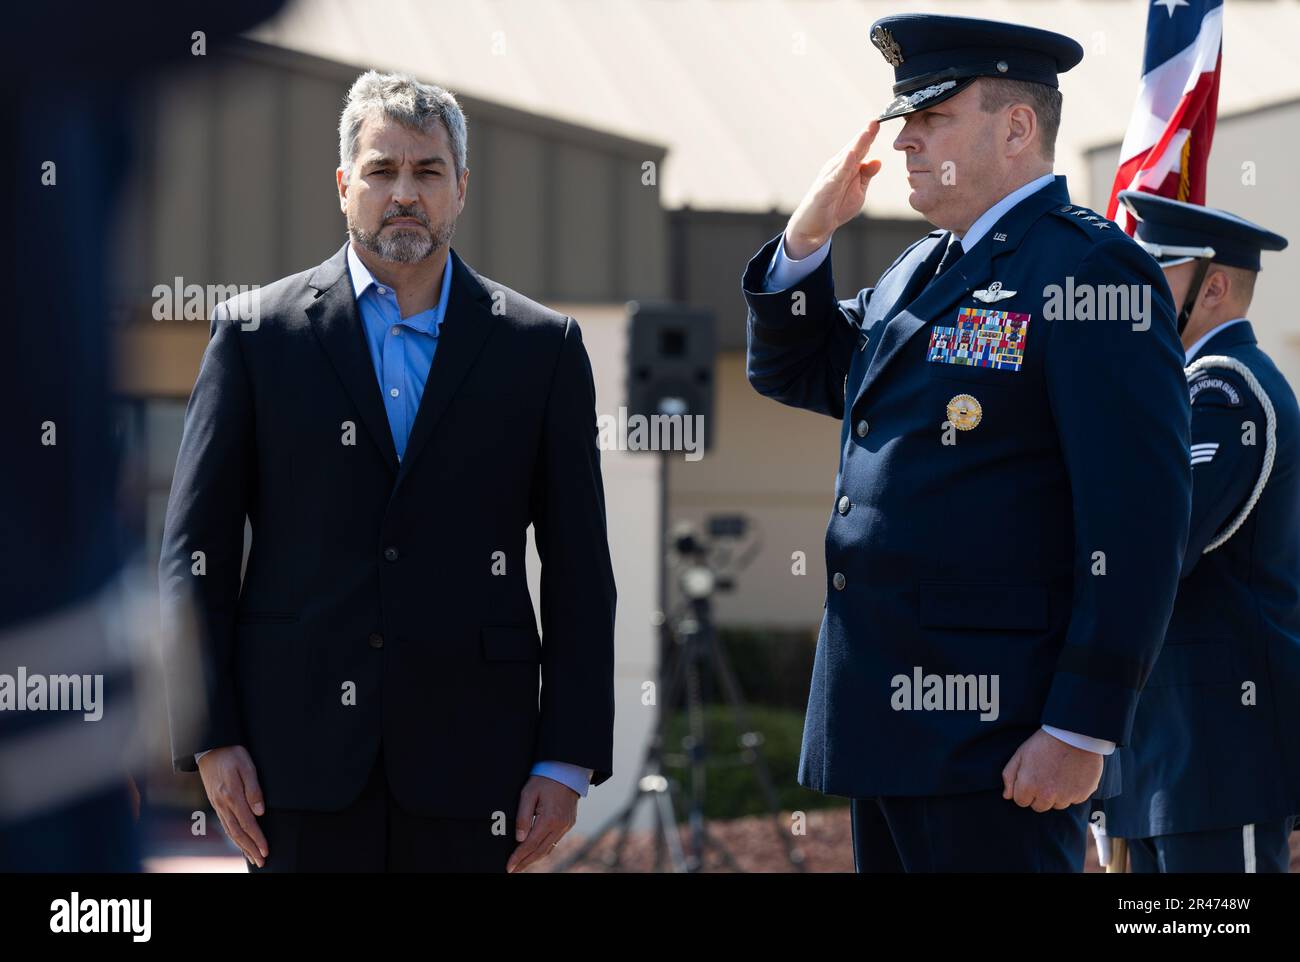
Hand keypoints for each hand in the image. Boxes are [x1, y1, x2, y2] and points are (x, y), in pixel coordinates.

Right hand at [197, 745, 268, 866]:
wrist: (209, 746)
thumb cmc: (231, 753)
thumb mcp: (247, 765)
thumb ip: (254, 789)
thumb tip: (260, 812)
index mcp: (232, 794)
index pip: (247, 823)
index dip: (257, 838)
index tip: (266, 850)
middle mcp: (222, 803)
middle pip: (237, 832)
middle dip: (250, 848)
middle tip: (261, 861)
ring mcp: (217, 803)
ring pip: (230, 830)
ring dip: (242, 845)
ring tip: (252, 857)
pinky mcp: (215, 802)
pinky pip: (224, 824)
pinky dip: (232, 836)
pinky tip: (239, 841)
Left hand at [506, 775, 578, 872]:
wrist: (567, 769)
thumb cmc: (545, 779)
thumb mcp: (528, 794)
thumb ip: (522, 817)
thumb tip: (519, 839)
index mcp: (549, 819)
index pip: (530, 844)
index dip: (518, 857)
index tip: (509, 866)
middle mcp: (560, 825)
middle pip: (540, 851)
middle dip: (525, 862)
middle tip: (513, 870)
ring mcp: (567, 825)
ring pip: (549, 848)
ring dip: (535, 858)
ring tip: (522, 864)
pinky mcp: (569, 823)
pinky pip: (555, 841)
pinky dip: (544, 849)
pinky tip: (535, 851)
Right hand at [785, 121, 883, 258]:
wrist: (815, 226)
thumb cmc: (835, 207)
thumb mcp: (858, 191)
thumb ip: (866, 176)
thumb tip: (878, 160)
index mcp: (847, 167)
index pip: (861, 148)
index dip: (870, 136)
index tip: (881, 122)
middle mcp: (838, 167)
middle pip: (854, 147)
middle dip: (865, 134)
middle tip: (876, 120)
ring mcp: (831, 176)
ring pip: (847, 156)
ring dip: (858, 143)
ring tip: (869, 130)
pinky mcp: (826, 187)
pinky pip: (838, 174)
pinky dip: (846, 163)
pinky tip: (854, 154)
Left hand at [1001, 729, 1102, 811]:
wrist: (1074, 734)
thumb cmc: (1044, 743)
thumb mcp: (1020, 754)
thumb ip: (1010, 776)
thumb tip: (1007, 795)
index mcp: (1029, 786)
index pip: (1021, 802)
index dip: (1024, 791)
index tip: (1031, 780)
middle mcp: (1047, 796)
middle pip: (1039, 806)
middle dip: (1040, 795)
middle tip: (1045, 777)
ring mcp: (1066, 797)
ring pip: (1057, 805)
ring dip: (1057, 795)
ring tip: (1059, 774)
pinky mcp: (1082, 795)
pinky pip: (1074, 800)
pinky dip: (1072, 791)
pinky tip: (1071, 775)